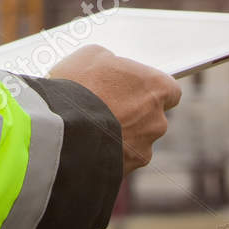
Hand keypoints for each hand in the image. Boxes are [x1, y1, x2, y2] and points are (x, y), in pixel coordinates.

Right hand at [49, 45, 181, 173]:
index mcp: (155, 88)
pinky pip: (119, 159)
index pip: (170, 90)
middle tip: (105, 105)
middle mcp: (157, 121)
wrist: (58, 130)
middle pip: (152, 116)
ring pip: (135, 141)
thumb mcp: (90, 56)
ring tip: (90, 126)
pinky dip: (107, 152)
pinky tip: (86, 142)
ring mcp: (142, 150)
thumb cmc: (77, 86)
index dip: (151, 89)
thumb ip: (111, 61)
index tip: (135, 87)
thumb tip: (110, 67)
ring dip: (119, 134)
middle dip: (133, 113)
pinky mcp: (125, 172)